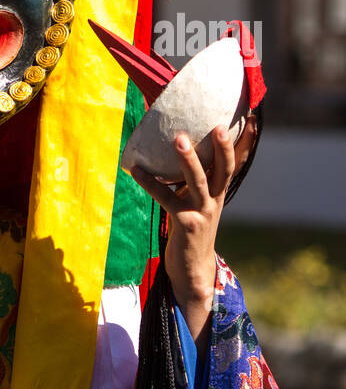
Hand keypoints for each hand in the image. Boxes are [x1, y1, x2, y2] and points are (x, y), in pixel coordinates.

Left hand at [130, 115, 256, 341]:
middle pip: (224, 170)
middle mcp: (216, 200)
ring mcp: (202, 212)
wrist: (192, 268)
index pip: (236, 164)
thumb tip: (182, 144)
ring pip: (198, 182)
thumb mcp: (199, 199)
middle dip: (224, 148)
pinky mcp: (185, 224)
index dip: (245, 143)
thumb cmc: (191, 225)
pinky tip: (136, 169)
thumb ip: (196, 176)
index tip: (252, 119)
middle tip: (218, 126)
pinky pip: (166, 199)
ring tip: (179, 139)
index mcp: (220, 192)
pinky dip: (150, 183)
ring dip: (188, 160)